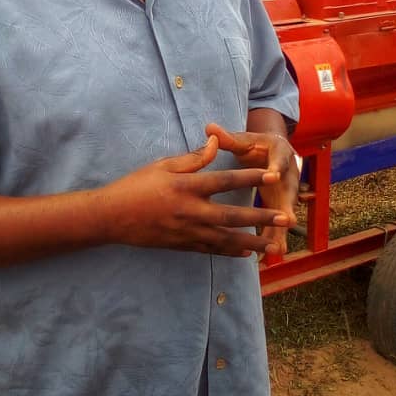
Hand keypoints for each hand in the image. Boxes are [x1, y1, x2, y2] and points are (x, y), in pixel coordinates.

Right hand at [104, 135, 286, 257]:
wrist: (112, 217)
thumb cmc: (136, 186)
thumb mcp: (163, 165)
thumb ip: (193, 158)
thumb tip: (215, 141)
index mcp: (186, 187)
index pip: (225, 180)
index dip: (250, 176)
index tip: (272, 174)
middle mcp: (190, 211)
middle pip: (232, 215)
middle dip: (260, 217)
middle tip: (284, 218)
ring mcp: (187, 232)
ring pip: (225, 239)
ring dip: (251, 242)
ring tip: (272, 244)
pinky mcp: (182, 245)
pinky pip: (211, 250)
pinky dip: (229, 252)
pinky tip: (245, 253)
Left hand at [205, 122, 298, 254]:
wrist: (275, 152)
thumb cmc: (256, 145)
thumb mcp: (244, 140)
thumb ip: (228, 137)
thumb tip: (210, 128)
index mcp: (279, 153)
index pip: (278, 158)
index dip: (276, 166)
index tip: (273, 174)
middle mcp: (288, 174)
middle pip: (288, 191)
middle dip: (287, 206)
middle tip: (287, 219)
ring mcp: (286, 192)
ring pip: (284, 212)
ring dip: (281, 231)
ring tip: (277, 249)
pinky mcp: (281, 206)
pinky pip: (277, 225)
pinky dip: (273, 239)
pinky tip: (267, 256)